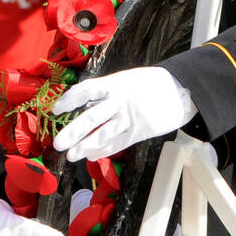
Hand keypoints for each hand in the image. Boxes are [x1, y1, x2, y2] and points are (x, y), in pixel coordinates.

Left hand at [52, 67, 197, 161]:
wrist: (179, 90)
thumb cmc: (147, 83)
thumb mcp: (124, 79)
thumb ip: (105, 92)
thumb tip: (81, 105)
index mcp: (114, 84)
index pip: (87, 90)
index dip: (70, 100)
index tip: (56, 110)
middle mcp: (120, 101)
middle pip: (93, 117)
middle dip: (74, 132)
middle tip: (58, 144)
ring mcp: (130, 118)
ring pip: (105, 134)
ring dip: (86, 146)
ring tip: (71, 156)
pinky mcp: (140, 131)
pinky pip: (119, 143)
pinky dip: (104, 150)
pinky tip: (91, 156)